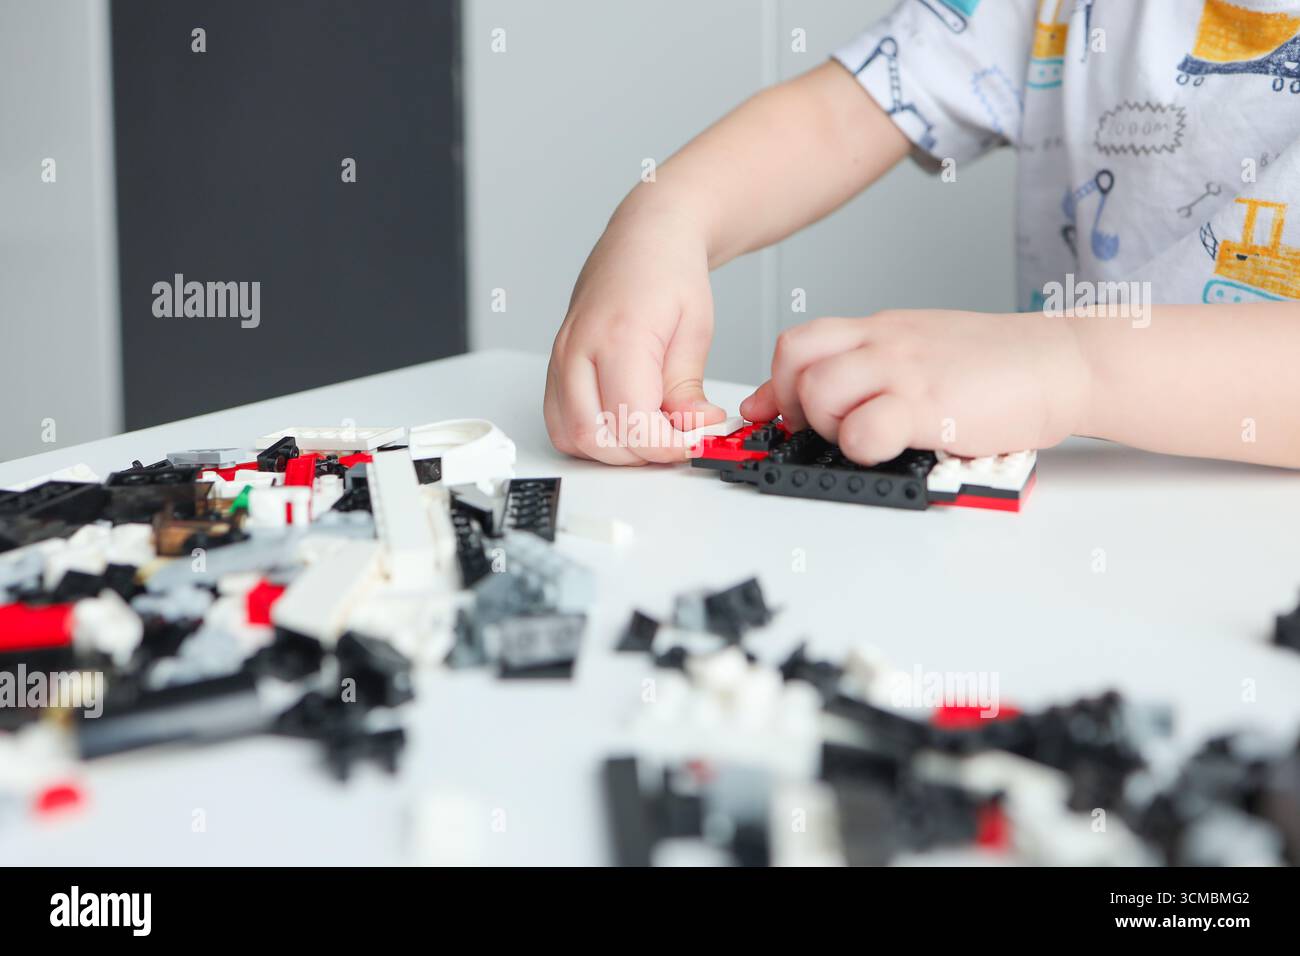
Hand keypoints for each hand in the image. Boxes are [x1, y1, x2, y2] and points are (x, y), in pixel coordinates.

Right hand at [544, 201, 726, 463]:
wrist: (643, 241)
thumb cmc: (668, 273)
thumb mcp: (694, 331)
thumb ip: (687, 389)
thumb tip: (692, 430)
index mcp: (619, 335)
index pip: (631, 420)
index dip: (664, 446)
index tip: (692, 444)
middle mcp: (579, 348)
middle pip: (593, 436)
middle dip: (638, 454)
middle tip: (673, 440)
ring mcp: (560, 358)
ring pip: (570, 436)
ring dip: (612, 450)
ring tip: (649, 431)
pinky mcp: (555, 366)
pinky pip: (560, 421)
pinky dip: (591, 436)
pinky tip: (623, 423)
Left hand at [740, 311, 1090, 463]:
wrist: (1064, 361)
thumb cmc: (998, 365)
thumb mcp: (921, 352)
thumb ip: (869, 368)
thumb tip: (824, 399)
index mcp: (879, 330)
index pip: (798, 343)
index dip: (778, 386)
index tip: (777, 417)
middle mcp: (883, 343)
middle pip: (793, 358)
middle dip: (792, 402)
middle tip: (821, 430)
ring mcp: (904, 371)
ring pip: (817, 390)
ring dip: (825, 426)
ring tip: (861, 439)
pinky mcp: (929, 405)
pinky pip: (863, 428)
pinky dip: (861, 447)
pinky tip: (887, 448)